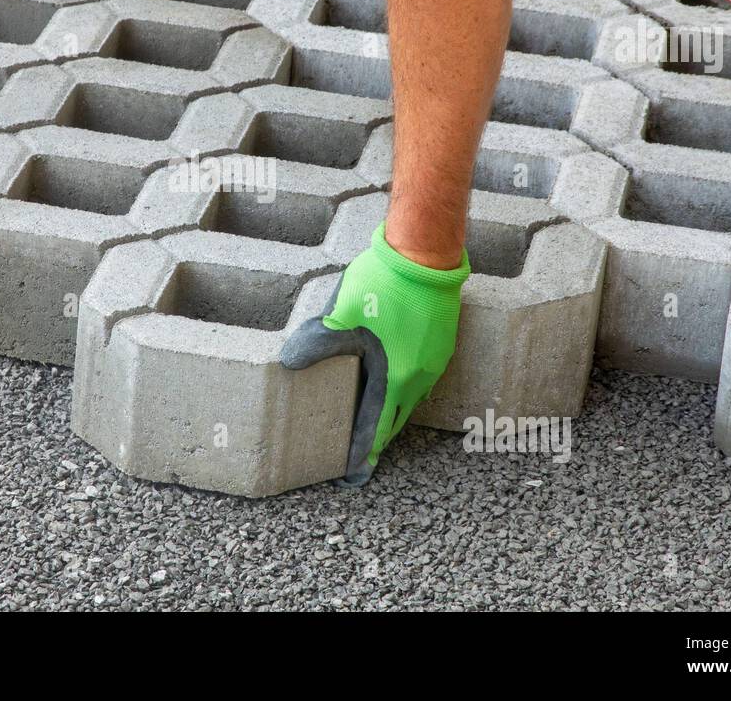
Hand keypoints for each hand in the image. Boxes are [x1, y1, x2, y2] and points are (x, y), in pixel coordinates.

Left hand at [281, 223, 468, 484]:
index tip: (352, 476)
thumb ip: (316, 343)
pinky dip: (404, 390)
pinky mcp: (441, 343)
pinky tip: (393, 382)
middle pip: (395, 420)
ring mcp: (434, 360)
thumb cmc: (383, 283)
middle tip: (360, 459)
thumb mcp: (340, 315)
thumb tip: (289, 363)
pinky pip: (421, 379)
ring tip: (373, 423)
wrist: (426, 253)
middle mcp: (418, 376)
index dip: (360, 453)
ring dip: (391, 414)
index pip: (374, 428)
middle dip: (376, 441)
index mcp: (393, 376)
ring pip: (410, 400)